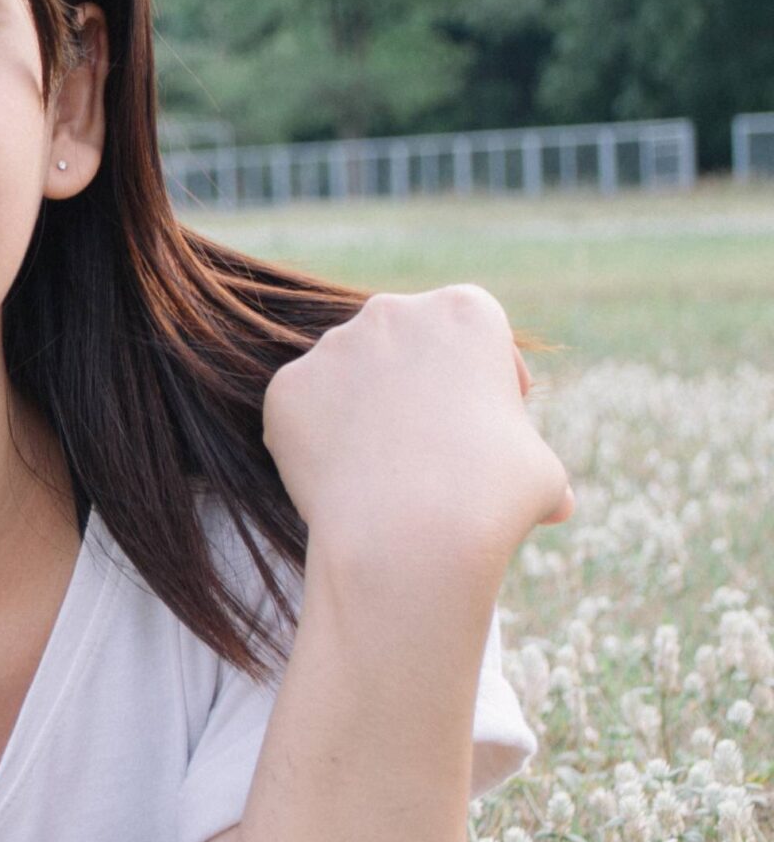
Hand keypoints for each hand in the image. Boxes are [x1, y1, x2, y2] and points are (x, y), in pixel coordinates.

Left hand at [261, 285, 574, 582]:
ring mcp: (332, 347)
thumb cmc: (492, 495)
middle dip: (417, 381)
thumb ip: (532, 464)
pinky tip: (335, 475)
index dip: (487, 369)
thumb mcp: (542, 473)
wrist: (409, 531)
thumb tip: (555, 504)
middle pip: (405, 343)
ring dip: (362, 406)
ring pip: (350, 374)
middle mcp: (393, 312)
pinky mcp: (286, 388)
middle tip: (427, 436)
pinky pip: (304, 410)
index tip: (490, 408)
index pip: (474, 328)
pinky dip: (317, 437)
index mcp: (465, 310)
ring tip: (378, 464)